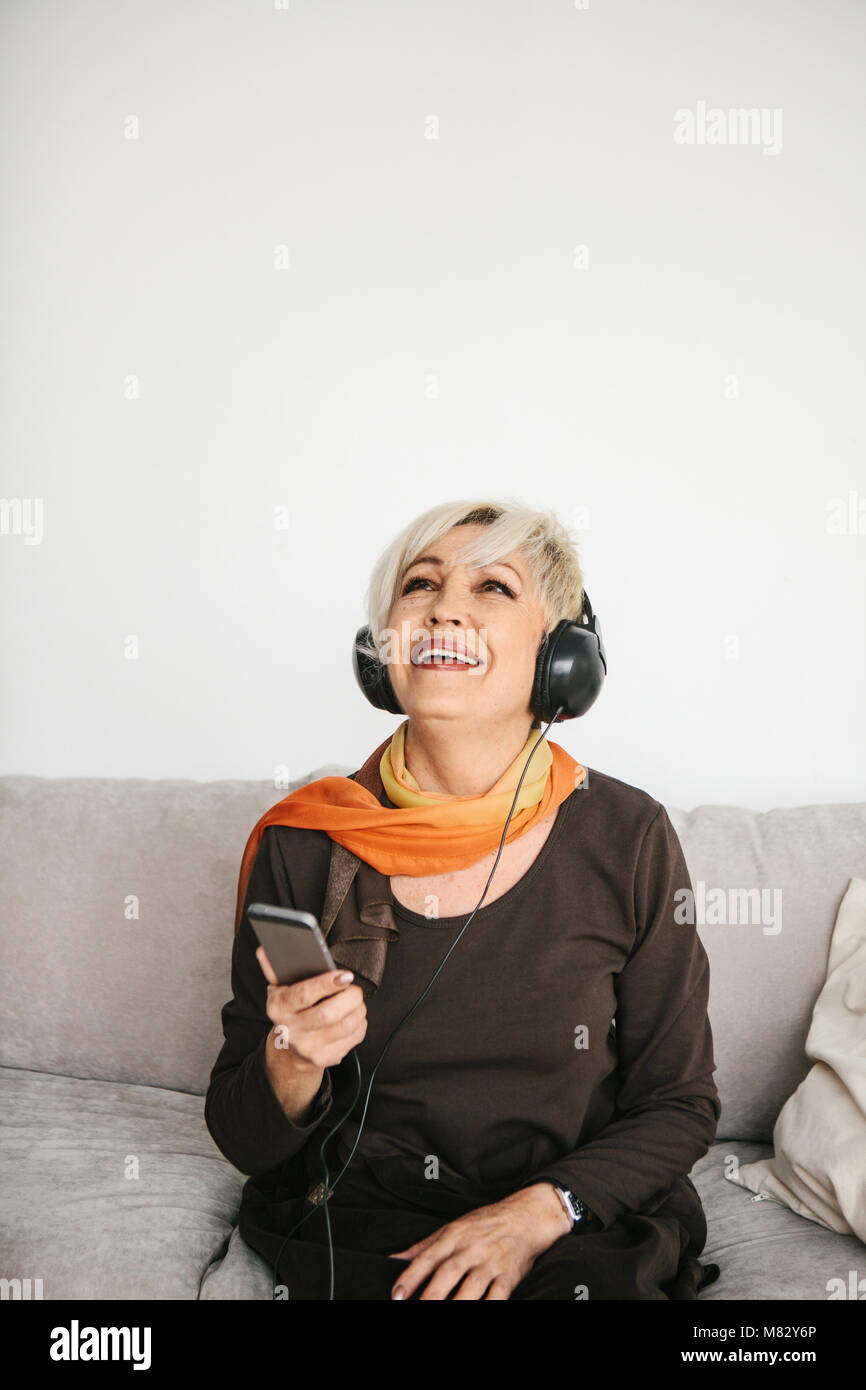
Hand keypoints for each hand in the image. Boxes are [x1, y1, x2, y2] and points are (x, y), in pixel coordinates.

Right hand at [256, 946, 367, 1071]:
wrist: (289, 1049)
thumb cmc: (289, 1010)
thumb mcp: (279, 989)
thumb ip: (275, 968)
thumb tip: (264, 950)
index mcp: (278, 1007)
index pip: (303, 995)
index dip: (327, 984)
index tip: (345, 975)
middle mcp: (291, 1030)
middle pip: (328, 1014)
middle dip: (349, 997)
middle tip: (353, 988)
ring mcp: (308, 1048)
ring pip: (346, 1025)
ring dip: (358, 1008)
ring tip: (354, 1000)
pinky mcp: (326, 1058)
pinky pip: (354, 1037)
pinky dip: (360, 1022)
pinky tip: (352, 1015)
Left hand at [386, 1184, 571, 1300]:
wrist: (526, 1216)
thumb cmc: (485, 1223)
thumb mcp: (452, 1228)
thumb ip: (424, 1246)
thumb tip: (394, 1259)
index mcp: (454, 1236)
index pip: (428, 1257)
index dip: (411, 1276)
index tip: (396, 1295)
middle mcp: (471, 1249)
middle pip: (448, 1273)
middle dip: (431, 1296)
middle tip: (417, 1310)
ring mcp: (491, 1263)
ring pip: (471, 1288)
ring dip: (457, 1305)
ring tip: (444, 1318)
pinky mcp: (509, 1276)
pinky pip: (498, 1297)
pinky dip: (489, 1307)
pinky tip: (479, 1314)